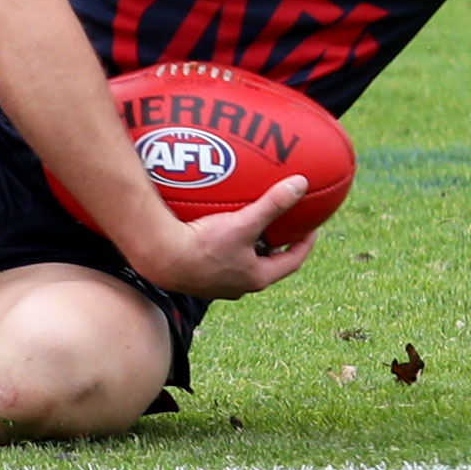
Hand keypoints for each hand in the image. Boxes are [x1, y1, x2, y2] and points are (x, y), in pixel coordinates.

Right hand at [147, 177, 314, 300]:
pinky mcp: (197, 275)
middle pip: (266, 263)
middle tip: (283, 226)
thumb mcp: (244, 223)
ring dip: (250, 245)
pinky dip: (226, 243)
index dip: (304, 244)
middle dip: (276, 244)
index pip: (291, 262)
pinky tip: (216, 226)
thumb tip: (301, 184)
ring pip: (242, 262)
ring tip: (252, 223)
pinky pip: (219, 258)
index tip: (310, 229)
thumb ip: (273, 204)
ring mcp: (217, 283)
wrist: (160, 258)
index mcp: (256, 278)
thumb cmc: (203, 245)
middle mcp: (238, 285)